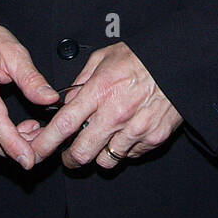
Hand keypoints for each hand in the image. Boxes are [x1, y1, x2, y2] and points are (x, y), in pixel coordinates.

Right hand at [0, 24, 58, 169]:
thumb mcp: (15, 53)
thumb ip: (32, 79)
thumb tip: (50, 99)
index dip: (12, 143)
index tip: (28, 158)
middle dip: (15, 149)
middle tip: (40, 149)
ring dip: (10, 144)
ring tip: (34, 132)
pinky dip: (2, 136)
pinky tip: (20, 129)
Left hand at [28, 41, 182, 169]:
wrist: (179, 62)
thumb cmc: (142, 57)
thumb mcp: (104, 57)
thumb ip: (82, 80)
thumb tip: (68, 100)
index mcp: (99, 91)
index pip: (64, 125)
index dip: (46, 143)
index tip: (37, 150)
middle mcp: (115, 114)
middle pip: (82, 153)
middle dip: (70, 159)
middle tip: (69, 156)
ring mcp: (135, 130)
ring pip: (106, 160)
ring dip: (100, 153)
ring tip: (104, 140)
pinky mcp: (153, 139)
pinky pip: (130, 156)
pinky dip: (124, 149)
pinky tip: (126, 133)